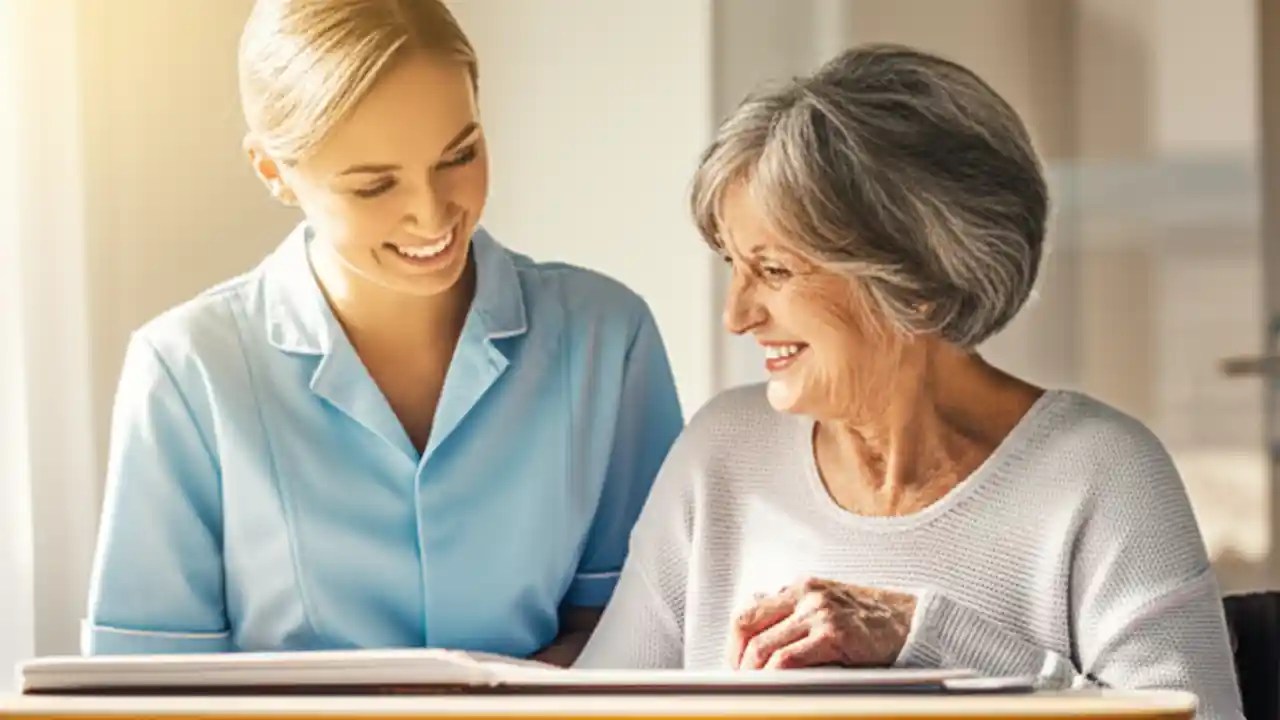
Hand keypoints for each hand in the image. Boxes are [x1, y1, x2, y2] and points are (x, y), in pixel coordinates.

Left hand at [727, 577, 915, 669]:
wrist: (914, 622)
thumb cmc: (871, 619)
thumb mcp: (827, 602)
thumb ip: (794, 608)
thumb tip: (757, 607)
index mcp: (801, 587)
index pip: (748, 611)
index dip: (734, 642)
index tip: (735, 664)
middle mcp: (806, 595)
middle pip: (747, 625)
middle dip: (736, 658)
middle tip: (739, 681)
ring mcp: (819, 613)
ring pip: (764, 645)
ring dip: (752, 673)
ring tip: (755, 689)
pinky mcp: (834, 634)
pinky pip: (789, 658)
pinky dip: (774, 676)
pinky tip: (775, 687)